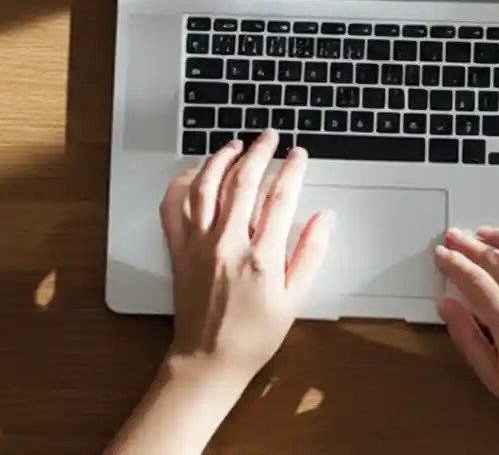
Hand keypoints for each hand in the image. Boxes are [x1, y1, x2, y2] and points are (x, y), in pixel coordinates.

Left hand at [161, 133, 334, 381]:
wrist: (209, 360)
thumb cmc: (253, 335)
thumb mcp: (295, 298)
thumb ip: (311, 252)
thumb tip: (326, 218)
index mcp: (261, 257)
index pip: (280, 198)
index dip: (292, 169)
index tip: (299, 155)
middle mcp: (227, 244)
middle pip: (242, 182)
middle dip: (259, 152)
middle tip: (270, 137)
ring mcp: (198, 245)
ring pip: (205, 186)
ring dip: (221, 159)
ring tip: (236, 145)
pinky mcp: (179, 251)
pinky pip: (173, 207)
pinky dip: (182, 184)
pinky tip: (194, 172)